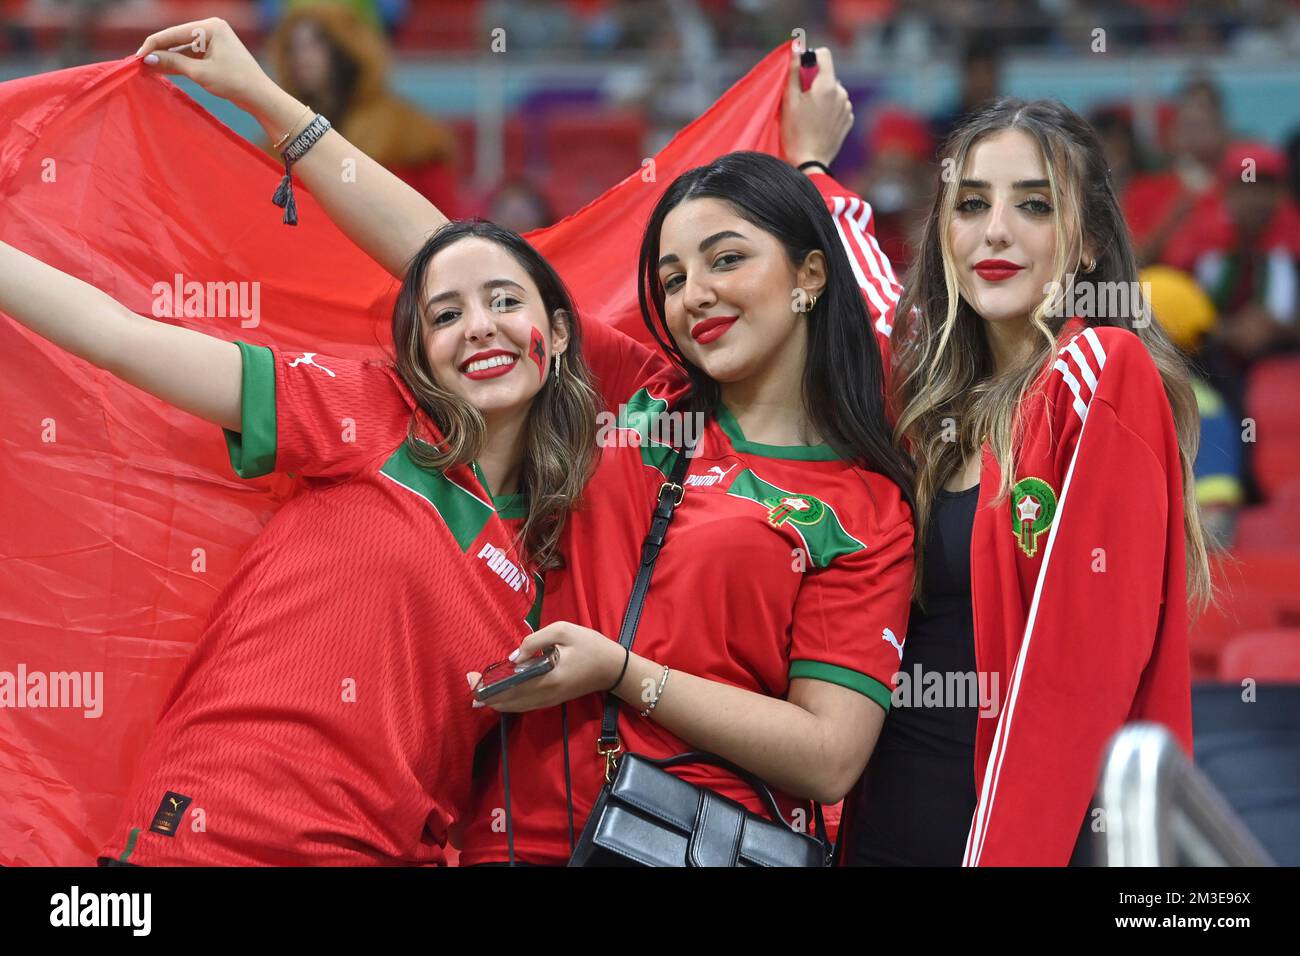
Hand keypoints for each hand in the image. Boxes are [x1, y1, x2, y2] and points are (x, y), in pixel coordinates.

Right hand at [136, 17, 272, 112]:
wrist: (261, 97)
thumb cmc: (235, 82)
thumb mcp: (200, 73)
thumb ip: (172, 64)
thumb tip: (147, 59)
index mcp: (210, 26)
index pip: (173, 33)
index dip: (152, 45)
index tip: (136, 57)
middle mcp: (211, 29)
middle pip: (176, 39)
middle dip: (158, 52)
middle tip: (138, 64)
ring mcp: (214, 41)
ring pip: (183, 49)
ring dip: (167, 60)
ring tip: (146, 69)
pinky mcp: (215, 53)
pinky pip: (191, 57)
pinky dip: (179, 64)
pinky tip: (162, 71)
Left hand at [466, 622, 625, 713]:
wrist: (613, 668)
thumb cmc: (590, 645)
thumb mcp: (564, 630)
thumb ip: (536, 640)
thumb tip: (514, 656)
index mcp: (548, 678)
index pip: (511, 687)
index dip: (489, 686)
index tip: (473, 679)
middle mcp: (546, 694)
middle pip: (509, 702)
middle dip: (487, 696)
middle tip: (470, 685)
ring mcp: (549, 701)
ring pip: (516, 707)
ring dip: (496, 701)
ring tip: (478, 692)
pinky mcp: (552, 701)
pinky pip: (525, 705)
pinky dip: (510, 701)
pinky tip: (500, 695)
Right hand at [780, 42, 853, 168]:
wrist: (809, 162)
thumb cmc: (795, 132)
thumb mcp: (789, 100)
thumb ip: (792, 71)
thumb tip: (796, 48)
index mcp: (827, 85)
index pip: (824, 55)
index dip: (812, 58)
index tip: (802, 70)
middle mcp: (841, 93)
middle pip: (828, 76)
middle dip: (815, 83)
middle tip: (802, 102)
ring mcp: (847, 108)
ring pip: (834, 92)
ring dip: (823, 98)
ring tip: (810, 116)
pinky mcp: (849, 120)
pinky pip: (839, 106)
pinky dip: (830, 110)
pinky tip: (819, 124)